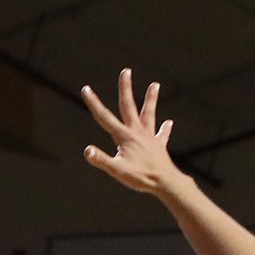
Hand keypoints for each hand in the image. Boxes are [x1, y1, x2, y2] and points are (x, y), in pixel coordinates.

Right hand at [81, 69, 182, 196]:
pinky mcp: (158, 145)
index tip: (86, 89)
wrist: (166, 183)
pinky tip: (168, 123)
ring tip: (155, 85)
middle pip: (129, 106)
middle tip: (126, 71)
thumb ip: (101, 160)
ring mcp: (149, 137)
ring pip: (149, 114)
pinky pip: (161, 135)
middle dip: (125, 88)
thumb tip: (87, 151)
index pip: (105, 117)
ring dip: (151, 99)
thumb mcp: (117, 171)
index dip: (93, 103)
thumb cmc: (141, 178)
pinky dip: (164, 129)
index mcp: (125, 137)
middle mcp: (137, 132)